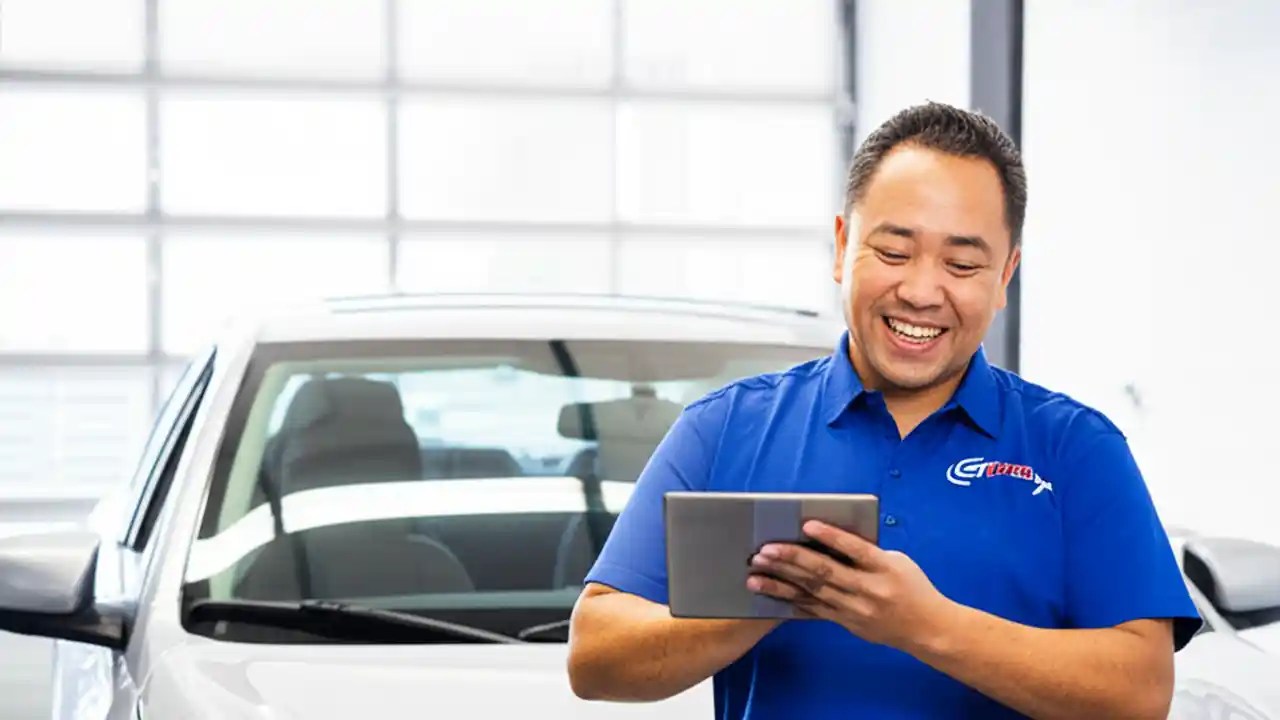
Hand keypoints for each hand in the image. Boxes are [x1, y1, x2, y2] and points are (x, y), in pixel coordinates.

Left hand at [746, 520, 957, 653]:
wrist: (927, 629)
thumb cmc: (912, 586)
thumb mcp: (898, 561)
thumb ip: (866, 552)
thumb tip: (827, 537)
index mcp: (886, 568)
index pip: (856, 549)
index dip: (831, 537)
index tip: (807, 524)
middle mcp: (869, 590)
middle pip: (826, 573)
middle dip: (792, 560)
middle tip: (764, 550)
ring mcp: (855, 610)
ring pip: (812, 593)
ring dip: (781, 582)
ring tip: (756, 572)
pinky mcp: (846, 623)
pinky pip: (814, 610)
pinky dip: (791, 600)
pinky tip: (771, 592)